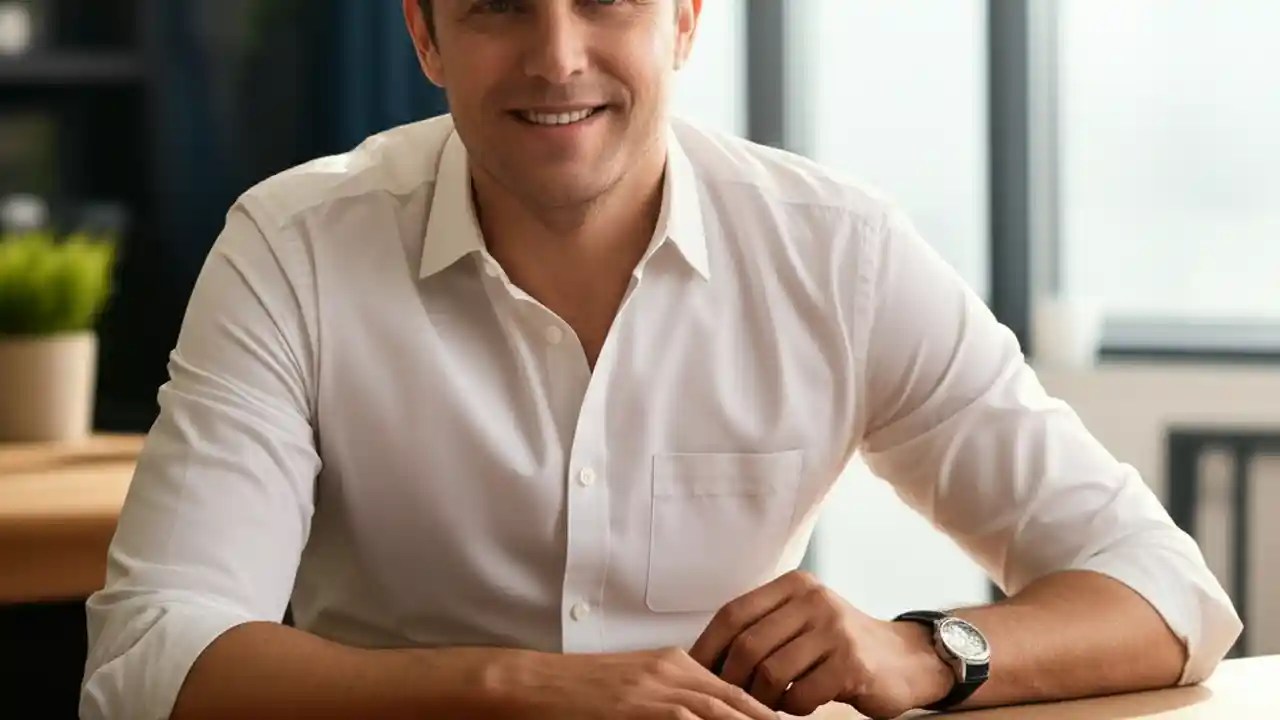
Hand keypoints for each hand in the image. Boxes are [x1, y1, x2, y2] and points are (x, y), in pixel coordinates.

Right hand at [501, 647, 778, 719]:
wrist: (532, 683)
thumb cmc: (580, 693)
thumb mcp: (633, 688)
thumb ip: (669, 697)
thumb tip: (701, 711)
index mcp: (676, 663)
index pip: (734, 690)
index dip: (766, 712)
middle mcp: (673, 671)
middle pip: (738, 701)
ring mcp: (657, 688)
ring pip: (720, 712)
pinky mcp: (640, 707)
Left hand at [689, 571, 952, 718]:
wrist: (904, 659)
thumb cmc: (837, 645)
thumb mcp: (800, 620)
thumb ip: (760, 628)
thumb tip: (702, 658)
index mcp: (794, 585)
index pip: (733, 613)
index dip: (708, 646)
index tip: (695, 672)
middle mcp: (814, 600)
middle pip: (748, 645)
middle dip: (733, 679)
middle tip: (734, 697)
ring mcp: (835, 630)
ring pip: (772, 672)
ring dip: (763, 698)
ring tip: (771, 702)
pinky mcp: (852, 663)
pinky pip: (802, 694)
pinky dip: (792, 707)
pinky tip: (800, 704)